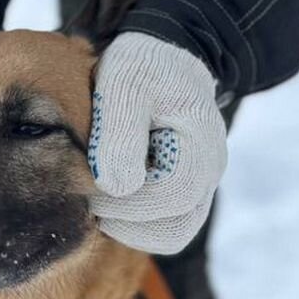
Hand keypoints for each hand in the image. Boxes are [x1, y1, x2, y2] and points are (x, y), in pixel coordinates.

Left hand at [88, 32, 227, 253]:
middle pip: (173, 230)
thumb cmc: (142, 67)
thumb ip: (119, 132)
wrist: (159, 62)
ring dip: (126, 226)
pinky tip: (109, 195)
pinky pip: (161, 231)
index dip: (126, 200)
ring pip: (168, 236)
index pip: (172, 197)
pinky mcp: (181, 197)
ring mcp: (199, 188)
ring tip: (99, 194)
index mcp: (202, 144)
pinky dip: (131, 223)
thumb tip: (117, 187)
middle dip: (123, 218)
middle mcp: (209, 173)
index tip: (90, 179)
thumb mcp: (124, 82)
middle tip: (90, 192)